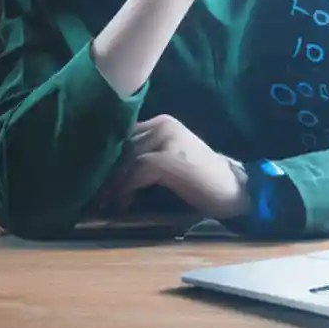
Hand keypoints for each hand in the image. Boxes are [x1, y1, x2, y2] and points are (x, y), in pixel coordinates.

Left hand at [94, 114, 250, 219]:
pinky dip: (126, 190)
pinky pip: (137, 172)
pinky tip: (123, 204)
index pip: (123, 135)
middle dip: (106, 172)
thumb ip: (146, 156)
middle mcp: (163, 125)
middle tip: (94, 195)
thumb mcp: (170, 160)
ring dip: (112, 184)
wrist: (234, 189)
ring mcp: (167, 140)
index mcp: (162, 122)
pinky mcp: (169, 159)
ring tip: (105, 203)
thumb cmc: (201, 180)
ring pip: (126, 158)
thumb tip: (110, 170)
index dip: (107, 158)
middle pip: (121, 146)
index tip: (93, 179)